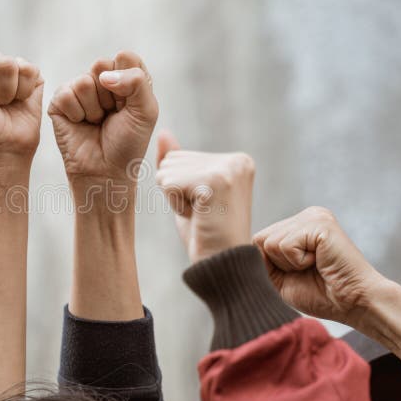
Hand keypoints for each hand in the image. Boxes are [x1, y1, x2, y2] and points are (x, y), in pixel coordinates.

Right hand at [48, 51, 157, 190]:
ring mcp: (79, 89)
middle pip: (102, 65)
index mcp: (125, 78)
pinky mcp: (60, 102)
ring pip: (84, 81)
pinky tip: (80, 125)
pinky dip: (77, 114)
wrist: (105, 172)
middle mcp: (101, 80)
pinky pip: (67, 94)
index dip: (128, 81)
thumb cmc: (127, 144)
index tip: (129, 106)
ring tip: (96, 122)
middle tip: (111, 115)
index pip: (125, 57)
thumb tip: (103, 75)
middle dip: (110, 95)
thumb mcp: (146, 111)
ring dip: (93, 108)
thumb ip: (137, 81)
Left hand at [156, 131, 254, 262]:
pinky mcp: (215, 180)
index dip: (181, 188)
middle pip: (171, 160)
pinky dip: (175, 205)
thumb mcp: (189, 195)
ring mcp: (228, 168)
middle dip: (176, 191)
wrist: (223, 268)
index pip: (178, 158)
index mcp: (237, 160)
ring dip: (175, 198)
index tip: (205, 207)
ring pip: (167, 170)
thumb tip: (164, 133)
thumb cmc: (206, 235)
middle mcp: (236, 159)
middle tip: (202, 214)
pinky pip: (168, 183)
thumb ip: (178, 164)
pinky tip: (198, 217)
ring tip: (201, 215)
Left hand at [252, 206, 387, 325]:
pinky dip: (297, 262)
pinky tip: (320, 262)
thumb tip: (239, 250)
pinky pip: (285, 245)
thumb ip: (261, 261)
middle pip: (261, 240)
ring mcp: (313, 216)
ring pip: (270, 242)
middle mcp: (306, 216)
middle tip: (308, 271)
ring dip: (289, 264)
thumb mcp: (280, 278)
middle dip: (278, 264)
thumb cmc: (321, 295)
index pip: (259, 241)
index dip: (269, 265)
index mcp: (298, 226)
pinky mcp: (320, 223)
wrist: (354, 305)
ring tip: (314, 266)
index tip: (297, 275)